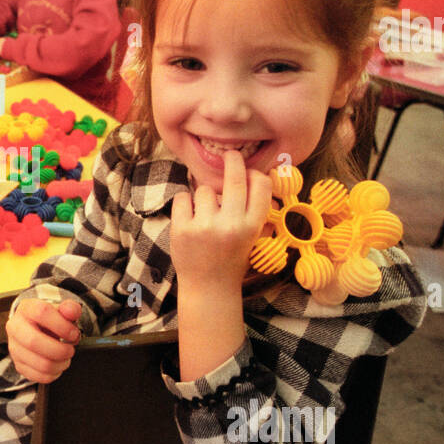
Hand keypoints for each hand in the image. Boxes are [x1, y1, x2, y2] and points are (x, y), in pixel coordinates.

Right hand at [7, 298, 81, 383]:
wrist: (36, 328)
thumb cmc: (50, 320)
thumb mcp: (62, 310)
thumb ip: (70, 309)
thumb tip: (71, 311)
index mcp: (26, 309)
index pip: (42, 313)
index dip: (62, 325)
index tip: (73, 333)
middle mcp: (15, 327)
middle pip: (34, 342)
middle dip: (60, 349)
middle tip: (70, 350)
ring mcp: (14, 348)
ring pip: (40, 363)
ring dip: (60, 364)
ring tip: (66, 358)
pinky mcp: (18, 365)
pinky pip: (39, 376)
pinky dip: (54, 374)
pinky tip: (58, 365)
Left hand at [170, 151, 271, 287]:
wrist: (208, 288)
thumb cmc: (231, 259)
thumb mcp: (251, 238)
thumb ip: (254, 212)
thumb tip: (257, 177)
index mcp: (252, 226)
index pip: (261, 186)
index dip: (256, 174)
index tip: (249, 171)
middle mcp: (231, 224)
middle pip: (235, 177)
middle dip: (233, 160)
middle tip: (230, 155)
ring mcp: (205, 226)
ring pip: (204, 189)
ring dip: (204, 197)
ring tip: (205, 215)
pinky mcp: (182, 228)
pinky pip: (183, 197)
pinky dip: (185, 204)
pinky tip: (189, 217)